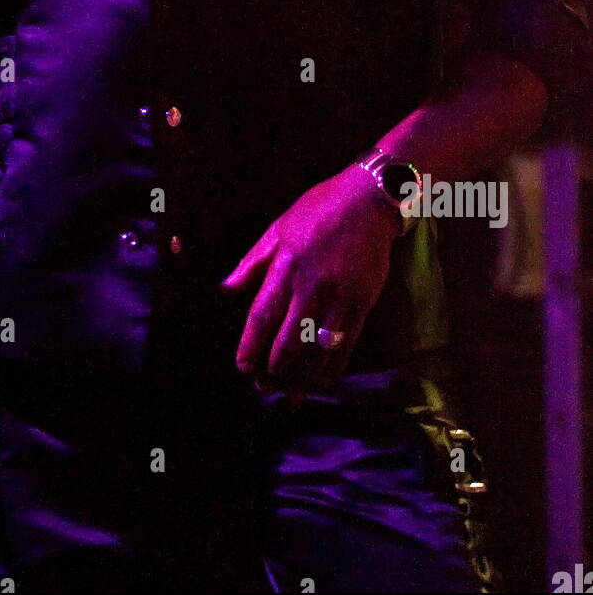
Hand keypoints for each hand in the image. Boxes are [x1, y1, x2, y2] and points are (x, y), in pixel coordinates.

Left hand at [221, 166, 398, 401]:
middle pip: (288, 340)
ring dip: (301, 377)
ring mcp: (339, 296)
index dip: (251, 346)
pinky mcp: (363, 303)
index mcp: (286, 265)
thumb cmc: (320, 209)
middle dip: (273, 370)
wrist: (369, 200)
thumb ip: (253, 262)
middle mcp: (311, 285)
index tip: (243, 367)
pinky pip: (346, 345)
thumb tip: (226, 288)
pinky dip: (332, 368)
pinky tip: (321, 382)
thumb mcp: (279, 227)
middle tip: (263, 386)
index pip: (263, 315)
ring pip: (317, 349)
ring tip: (289, 394)